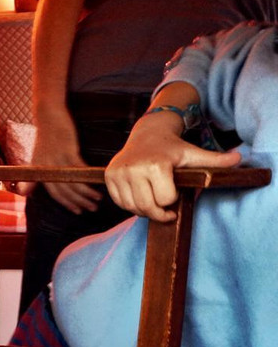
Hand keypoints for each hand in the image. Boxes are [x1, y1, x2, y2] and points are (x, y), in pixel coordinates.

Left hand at [22, 107, 102, 213]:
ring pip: (73, 182)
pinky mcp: (67, 150)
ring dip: (87, 193)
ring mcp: (57, 160)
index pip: (55, 194)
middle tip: (93, 209)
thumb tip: (23, 194)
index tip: (78, 211)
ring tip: (98, 198)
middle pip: (65, 191)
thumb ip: (35, 177)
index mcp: (40, 172)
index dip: (67, 204)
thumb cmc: (45, 137)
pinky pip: (80, 168)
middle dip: (80, 202)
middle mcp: (47, 168)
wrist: (48, 115)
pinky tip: (98, 181)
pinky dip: (89, 177)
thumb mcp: (37, 159)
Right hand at [105, 116, 240, 221]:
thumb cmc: (172, 148)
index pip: (165, 199)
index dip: (173, 200)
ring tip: (153, 203)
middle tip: (166, 211)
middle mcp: (134, 169)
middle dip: (158, 212)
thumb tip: (239, 159)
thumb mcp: (193, 154)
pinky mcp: (109, 177)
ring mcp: (119, 173)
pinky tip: (140, 198)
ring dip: (144, 211)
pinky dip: (130, 205)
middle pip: (147, 206)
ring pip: (132, 207)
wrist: (147, 134)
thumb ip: (215, 160)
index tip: (176, 196)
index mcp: (156, 165)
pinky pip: (119, 203)